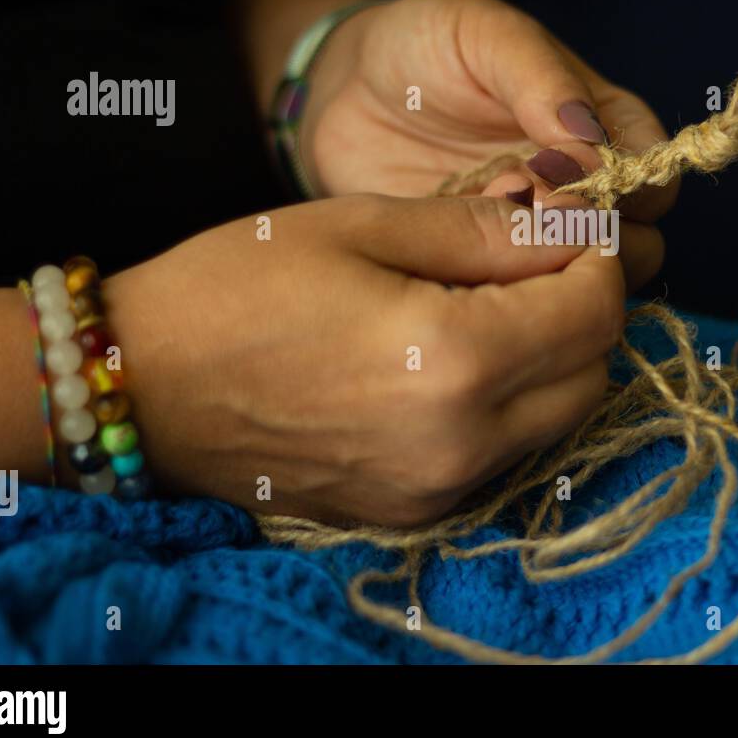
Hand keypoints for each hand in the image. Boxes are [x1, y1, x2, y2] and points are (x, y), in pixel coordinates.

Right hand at [102, 194, 623, 526]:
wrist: (141, 387)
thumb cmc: (239, 286)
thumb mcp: (363, 224)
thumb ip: (484, 231)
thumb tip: (571, 228)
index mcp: (454, 361)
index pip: (594, 311)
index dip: (596, 256)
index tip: (570, 224)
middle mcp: (461, 443)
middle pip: (591, 374)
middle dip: (582, 309)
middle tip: (533, 261)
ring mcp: (437, 489)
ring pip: (556, 420)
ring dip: (551, 360)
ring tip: (489, 306)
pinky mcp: (413, 512)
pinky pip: (503, 455)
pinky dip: (508, 405)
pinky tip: (453, 361)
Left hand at [299, 0, 676, 286]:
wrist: (343, 87)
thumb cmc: (424, 44)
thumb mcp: (484, 34)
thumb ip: (540, 78)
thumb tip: (589, 141)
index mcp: (602, 125)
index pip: (656, 175)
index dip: (630, 185)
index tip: (573, 172)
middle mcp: (580, 188)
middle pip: (636, 241)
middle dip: (588, 232)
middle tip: (522, 199)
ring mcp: (534, 234)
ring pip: (581, 281)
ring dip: (543, 260)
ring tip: (483, 214)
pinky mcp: (484, 267)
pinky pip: (515, 301)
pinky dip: (497, 286)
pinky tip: (455, 248)